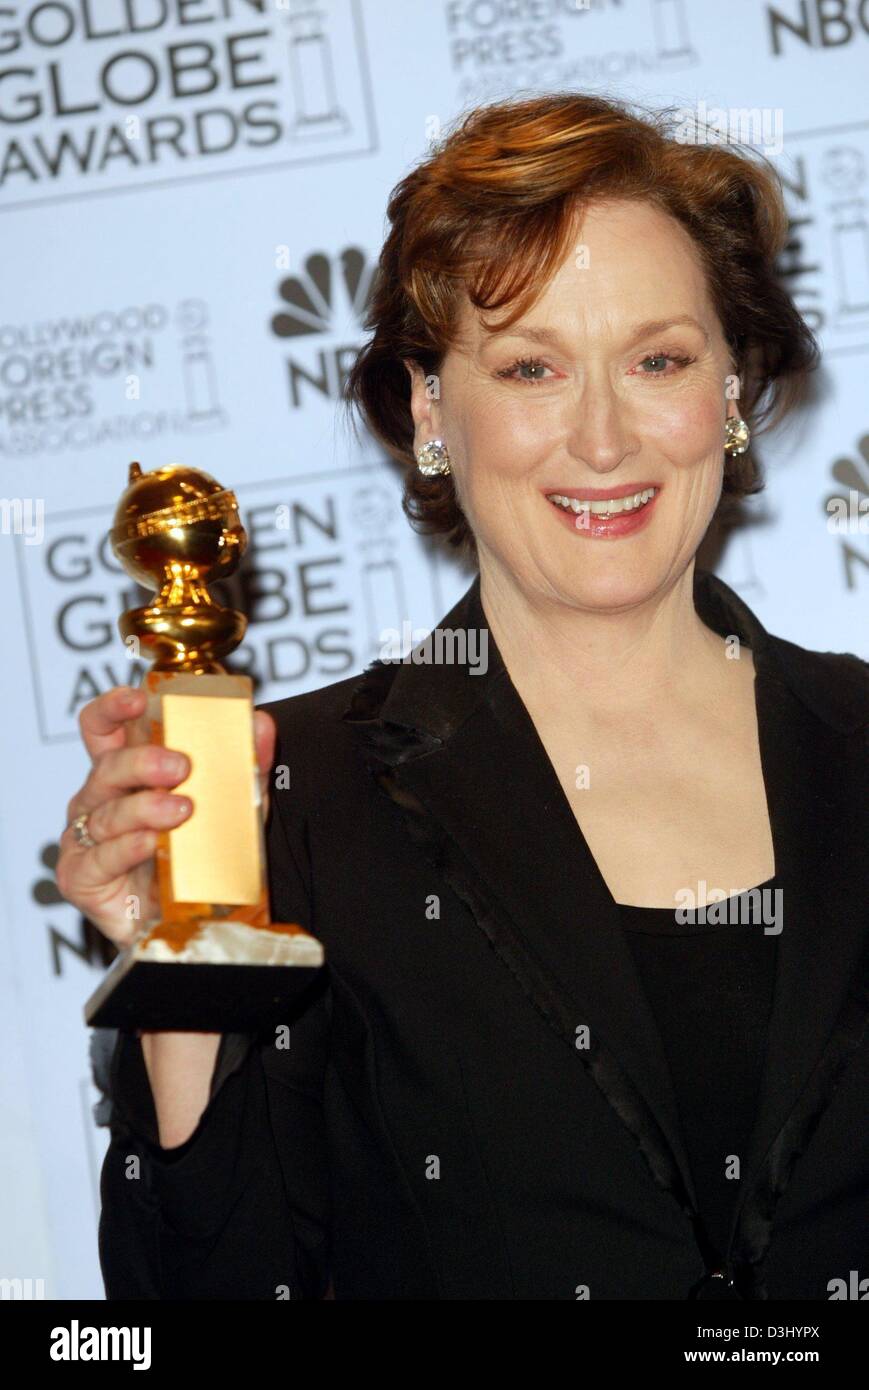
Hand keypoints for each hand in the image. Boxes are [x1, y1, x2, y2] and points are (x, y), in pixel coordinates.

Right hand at [56, 686, 276, 948]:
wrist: (193, 924)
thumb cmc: (200, 860)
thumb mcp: (234, 807)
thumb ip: (246, 767)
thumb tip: (263, 724)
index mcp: (127, 774)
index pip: (104, 728)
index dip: (113, 707)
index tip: (138, 699)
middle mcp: (100, 800)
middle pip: (107, 766)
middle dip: (143, 760)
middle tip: (180, 766)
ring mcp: (86, 839)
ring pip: (106, 812)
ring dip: (145, 808)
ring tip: (181, 810)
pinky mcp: (82, 877)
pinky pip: (99, 857)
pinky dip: (127, 848)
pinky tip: (151, 843)